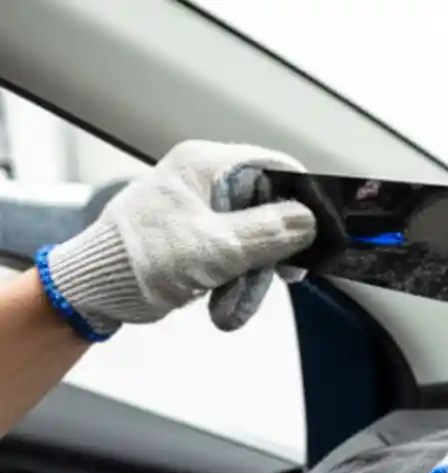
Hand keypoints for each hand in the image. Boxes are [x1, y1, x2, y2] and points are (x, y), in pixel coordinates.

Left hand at [37, 140, 314, 339]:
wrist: (93, 289)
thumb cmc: (136, 258)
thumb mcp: (214, 248)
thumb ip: (268, 232)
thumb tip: (310, 221)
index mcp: (206, 165)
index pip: (275, 167)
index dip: (304, 198)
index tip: (320, 230)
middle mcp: (205, 179)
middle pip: (270, 205)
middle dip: (277, 246)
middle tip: (284, 273)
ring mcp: (202, 208)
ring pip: (256, 234)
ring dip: (254, 271)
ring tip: (239, 298)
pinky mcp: (199, 235)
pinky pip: (237, 252)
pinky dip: (237, 278)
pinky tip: (227, 300)